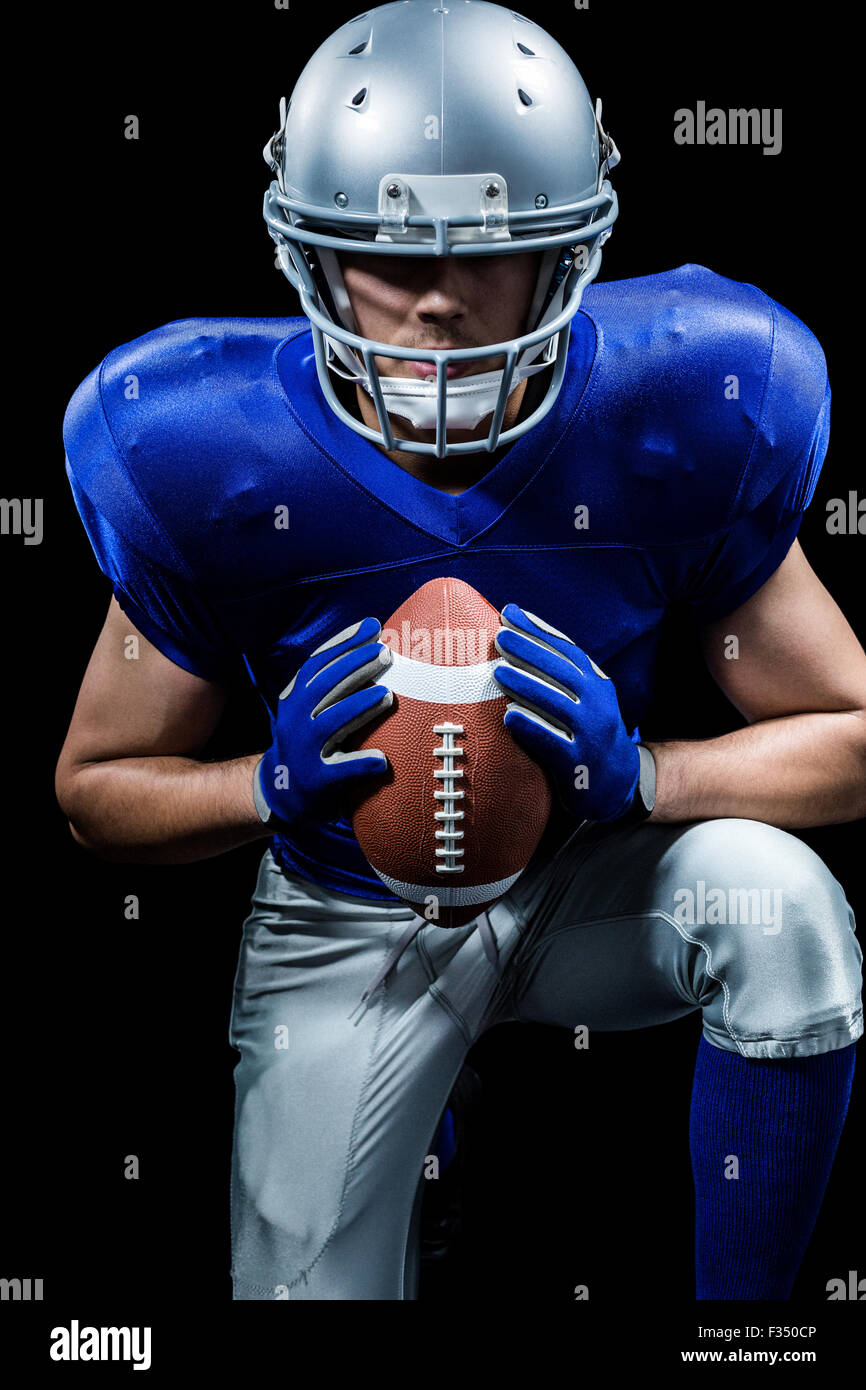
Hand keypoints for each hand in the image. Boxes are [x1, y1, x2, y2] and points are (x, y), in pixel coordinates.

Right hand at [255, 616, 392, 830]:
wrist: (281, 791)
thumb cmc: (308, 740)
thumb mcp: (309, 707)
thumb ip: (333, 683)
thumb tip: (374, 645)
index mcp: (295, 699)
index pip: (318, 664)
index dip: (344, 643)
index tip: (371, 626)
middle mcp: (295, 721)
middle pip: (325, 687)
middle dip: (355, 666)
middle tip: (385, 653)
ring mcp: (304, 752)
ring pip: (331, 723)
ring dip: (358, 706)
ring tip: (387, 694)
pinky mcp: (316, 782)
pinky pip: (340, 771)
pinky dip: (360, 764)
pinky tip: (381, 759)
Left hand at [492, 603, 639, 822]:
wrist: (618, 783)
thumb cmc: (589, 732)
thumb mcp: (586, 698)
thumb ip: (559, 674)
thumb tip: (518, 638)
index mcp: (596, 684)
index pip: (566, 651)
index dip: (538, 630)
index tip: (511, 613)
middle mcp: (597, 705)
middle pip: (562, 672)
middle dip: (529, 651)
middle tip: (500, 636)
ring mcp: (590, 734)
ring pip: (557, 704)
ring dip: (527, 685)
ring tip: (499, 671)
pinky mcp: (578, 763)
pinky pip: (553, 743)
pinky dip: (532, 728)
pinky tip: (509, 716)